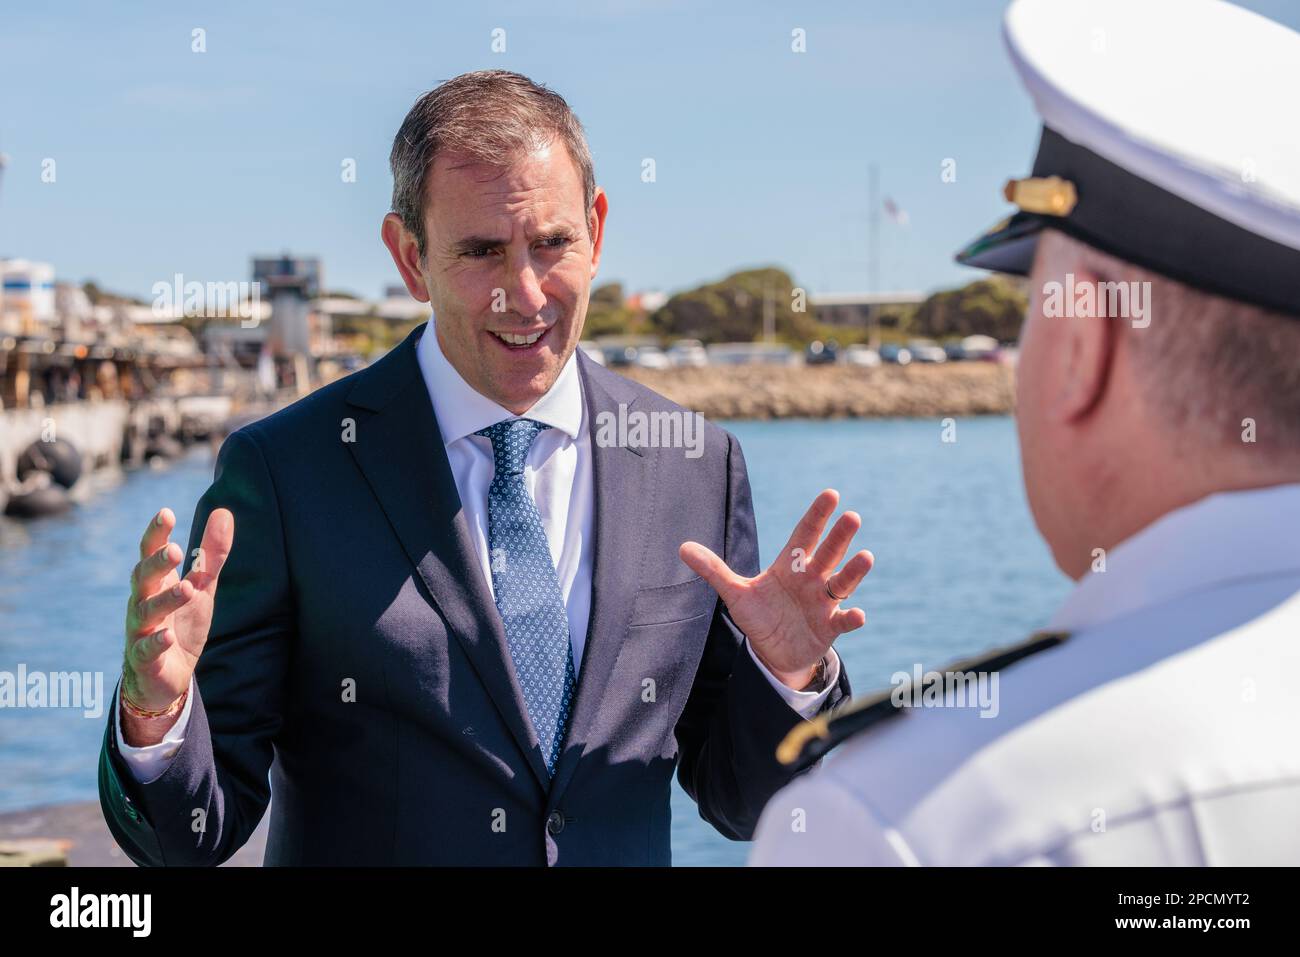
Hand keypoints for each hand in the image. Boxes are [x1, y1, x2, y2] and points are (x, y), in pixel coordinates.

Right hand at [121, 507, 233, 720]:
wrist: (168, 674)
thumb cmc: (181, 623)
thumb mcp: (202, 587)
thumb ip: (211, 554)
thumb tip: (223, 512)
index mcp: (156, 582)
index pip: (151, 552)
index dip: (156, 533)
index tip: (166, 513)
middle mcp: (143, 602)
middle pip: (142, 578)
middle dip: (156, 564)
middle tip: (175, 550)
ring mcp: (141, 630)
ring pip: (146, 611)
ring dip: (164, 600)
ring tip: (186, 589)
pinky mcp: (145, 659)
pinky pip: (146, 649)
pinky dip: (156, 642)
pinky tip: (168, 636)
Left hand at [679, 489, 872, 688]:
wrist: (773, 652)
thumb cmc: (759, 615)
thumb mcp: (735, 593)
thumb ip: (713, 569)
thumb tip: (682, 547)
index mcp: (790, 565)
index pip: (805, 535)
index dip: (816, 516)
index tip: (830, 495)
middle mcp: (811, 579)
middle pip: (828, 553)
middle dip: (839, 536)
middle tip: (852, 516)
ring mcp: (823, 602)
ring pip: (842, 582)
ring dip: (854, 570)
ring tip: (865, 556)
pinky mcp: (829, 627)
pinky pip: (844, 621)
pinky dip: (852, 617)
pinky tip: (859, 614)